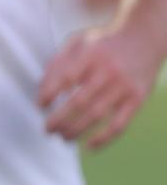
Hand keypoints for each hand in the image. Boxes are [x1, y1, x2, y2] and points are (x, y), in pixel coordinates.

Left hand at [39, 25, 163, 149]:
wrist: (145, 38)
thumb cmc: (103, 43)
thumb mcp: (79, 41)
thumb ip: (57, 62)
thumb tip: (42, 91)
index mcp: (91, 55)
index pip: (65, 78)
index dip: (49, 93)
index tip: (39, 105)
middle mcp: (108, 71)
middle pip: (79, 102)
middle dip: (59, 119)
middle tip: (47, 129)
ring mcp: (124, 87)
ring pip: (97, 115)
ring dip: (76, 130)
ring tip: (62, 137)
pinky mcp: (137, 99)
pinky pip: (120, 124)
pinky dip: (104, 138)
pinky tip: (89, 146)